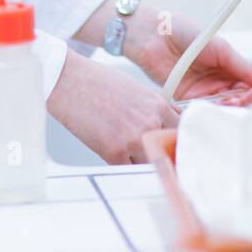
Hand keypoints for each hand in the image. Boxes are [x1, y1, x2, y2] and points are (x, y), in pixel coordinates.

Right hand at [47, 48, 178, 163]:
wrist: (70, 81)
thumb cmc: (99, 81)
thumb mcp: (138, 89)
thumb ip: (157, 107)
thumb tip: (172, 120)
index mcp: (158, 105)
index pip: (180, 132)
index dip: (176, 142)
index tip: (173, 148)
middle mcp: (150, 122)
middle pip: (168, 151)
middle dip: (162, 155)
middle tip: (157, 159)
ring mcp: (133, 138)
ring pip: (149, 164)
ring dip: (142, 163)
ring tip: (132, 157)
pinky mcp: (114, 151)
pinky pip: (126, 170)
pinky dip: (123, 167)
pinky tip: (116, 158)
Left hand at [123, 3, 251, 104]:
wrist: (153, 34)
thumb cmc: (184, 31)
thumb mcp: (219, 46)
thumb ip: (240, 65)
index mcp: (229, 66)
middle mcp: (219, 81)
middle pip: (243, 98)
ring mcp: (204, 92)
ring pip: (227, 107)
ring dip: (237, 105)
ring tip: (241, 97)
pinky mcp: (188, 101)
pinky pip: (206, 111)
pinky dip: (217, 111)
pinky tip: (226, 108)